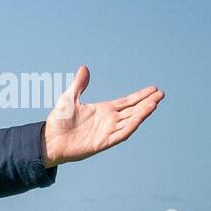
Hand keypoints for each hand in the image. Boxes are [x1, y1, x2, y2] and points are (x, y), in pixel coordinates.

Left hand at [42, 65, 163, 166]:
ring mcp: (107, 131)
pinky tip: (141, 116)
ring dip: (143, 112)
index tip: (154, 89)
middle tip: (161, 93)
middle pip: (133, 110)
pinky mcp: (104, 142)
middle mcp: (109, 121)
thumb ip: (79, 85)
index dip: (140, 96)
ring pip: (131, 121)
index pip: (127, 102)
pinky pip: (122, 133)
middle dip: (147, 102)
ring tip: (155, 102)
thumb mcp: (69, 98)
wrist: (49, 140)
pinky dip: (132, 125)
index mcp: (104, 110)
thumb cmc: (58, 122)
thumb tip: (84, 68)